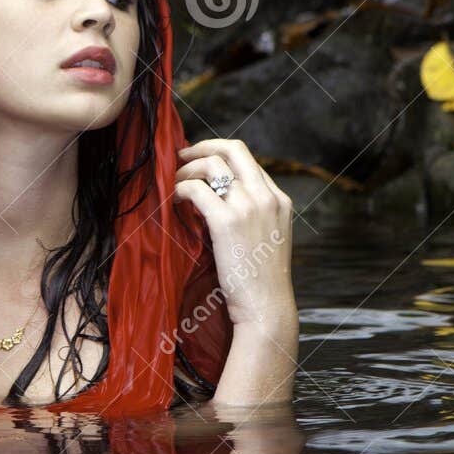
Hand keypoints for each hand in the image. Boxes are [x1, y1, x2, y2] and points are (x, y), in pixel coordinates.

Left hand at [173, 137, 293, 327]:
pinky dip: (180, 189)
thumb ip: (254, 214)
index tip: (201, 163)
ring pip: (212, 164)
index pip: (248, 160)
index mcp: (279, 199)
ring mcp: (249, 206)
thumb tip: (221, 198)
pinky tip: (174, 201)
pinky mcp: (227, 221)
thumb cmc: (261, 280)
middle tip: (182, 156)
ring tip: (174, 184)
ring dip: (187, 170)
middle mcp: (267, 196)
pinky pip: (196, 189)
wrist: (266, 306)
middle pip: (234, 149)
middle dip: (203, 146)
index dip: (220, 155)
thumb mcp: (268, 238)